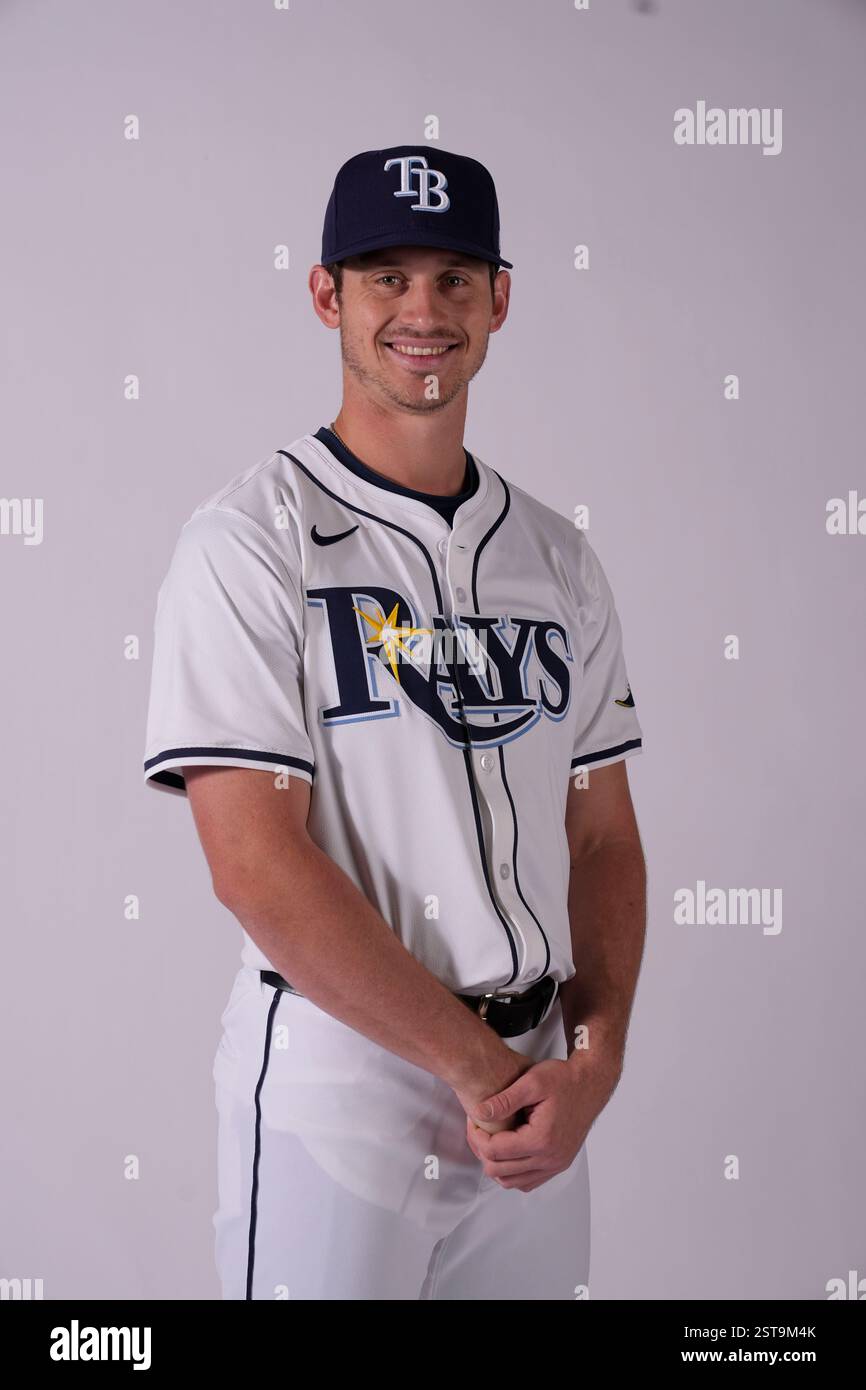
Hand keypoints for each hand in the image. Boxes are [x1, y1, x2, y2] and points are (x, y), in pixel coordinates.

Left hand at [462, 1052, 620, 1190]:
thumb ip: (504, 1100)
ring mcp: (556, 1164)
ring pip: (513, 1182)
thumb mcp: (532, 1081)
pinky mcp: (559, 1164)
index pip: (495, 1152)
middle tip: (479, 1130)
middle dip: (482, 1151)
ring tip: (491, 1140)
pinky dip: (513, 1172)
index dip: (476, 1137)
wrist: (590, 1083)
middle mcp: (551, 1158)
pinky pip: (528, 1182)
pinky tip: (509, 1150)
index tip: (474, 1121)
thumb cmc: (564, 1079)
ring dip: (496, 1165)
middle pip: (500, 1171)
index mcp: (541, 1139)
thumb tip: (479, 1113)